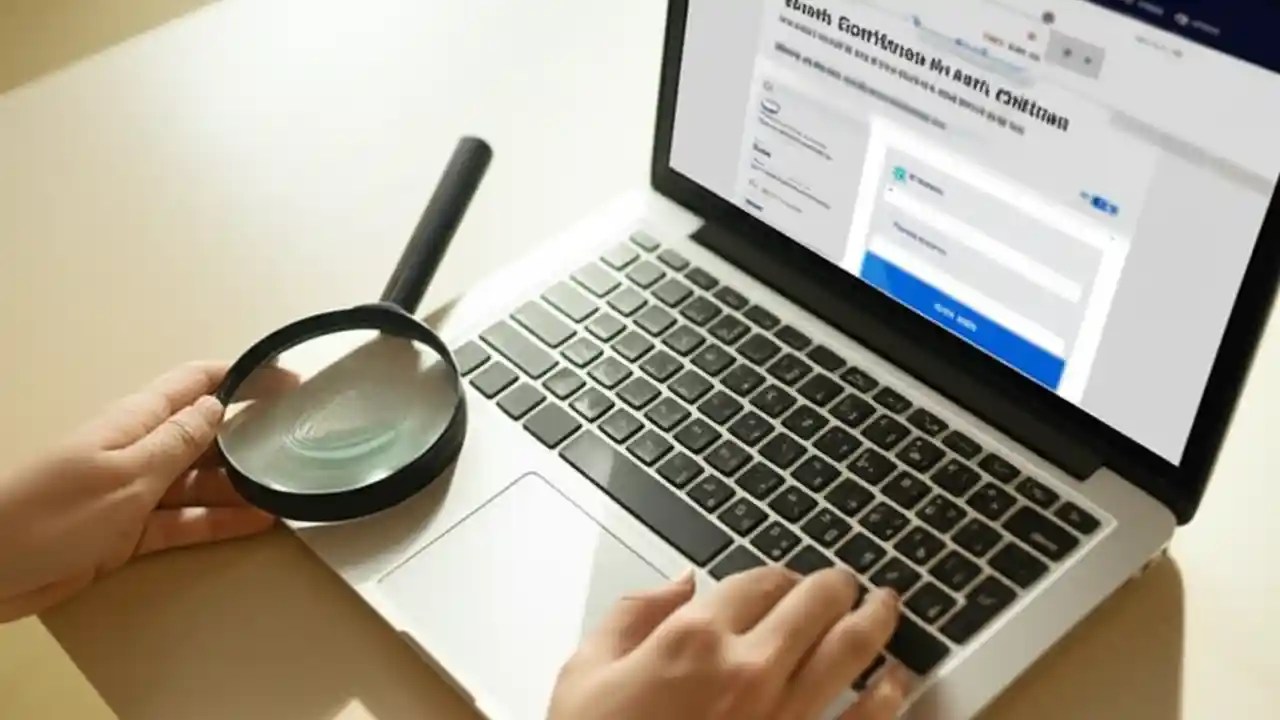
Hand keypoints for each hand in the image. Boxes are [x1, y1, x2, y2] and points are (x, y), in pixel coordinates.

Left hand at [0, 362, 285, 621]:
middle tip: (306, 441)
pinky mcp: (130, 535)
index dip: (242, 377)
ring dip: (242, 485)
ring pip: (200, 481)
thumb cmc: (52, 512)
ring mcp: (135, 493)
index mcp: (135, 422)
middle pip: (205, 434)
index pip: (196, 384)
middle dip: (251, 433)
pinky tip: (259, 522)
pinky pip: (185, 522)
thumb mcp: (124, 474)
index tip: (291, 381)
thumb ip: (176, 442)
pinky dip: (219, 522)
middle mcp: (140, 451)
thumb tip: (218, 406)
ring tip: (292, 487)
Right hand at [549, 566, 909, 719]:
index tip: (784, 579)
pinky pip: (867, 719)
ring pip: (853, 650)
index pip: (757, 581)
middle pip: (816, 602)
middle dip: (837, 584)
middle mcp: (748, 670)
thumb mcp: (586, 673)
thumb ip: (633, 614)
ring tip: (887, 607)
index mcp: (694, 639)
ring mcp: (785, 716)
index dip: (778, 573)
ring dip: (876, 620)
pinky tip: (898, 680)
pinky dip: (890, 694)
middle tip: (847, 582)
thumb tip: (678, 583)